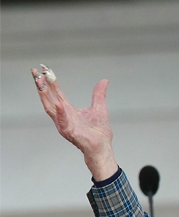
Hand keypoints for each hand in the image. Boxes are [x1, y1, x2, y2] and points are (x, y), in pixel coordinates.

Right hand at [31, 65, 117, 179]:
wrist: (103, 147)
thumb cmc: (99, 132)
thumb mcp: (100, 108)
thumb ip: (98, 94)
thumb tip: (104, 81)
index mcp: (68, 109)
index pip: (56, 93)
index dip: (50, 81)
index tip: (43, 69)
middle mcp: (63, 116)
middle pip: (49, 98)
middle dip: (41, 85)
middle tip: (35, 72)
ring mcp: (64, 124)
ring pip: (50, 108)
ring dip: (45, 96)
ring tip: (40, 83)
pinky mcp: (69, 133)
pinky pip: (63, 122)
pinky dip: (60, 114)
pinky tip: (58, 105)